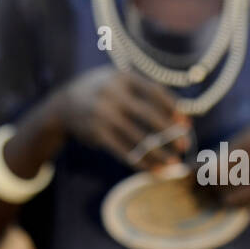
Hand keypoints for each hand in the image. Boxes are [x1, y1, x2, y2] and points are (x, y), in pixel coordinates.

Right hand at [47, 66, 190, 170]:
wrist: (63, 105)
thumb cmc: (101, 93)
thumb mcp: (118, 82)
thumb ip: (143, 92)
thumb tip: (180, 112)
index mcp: (123, 77)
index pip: (154, 91)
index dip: (173, 107)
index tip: (186, 123)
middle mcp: (113, 94)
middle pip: (149, 114)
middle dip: (170, 131)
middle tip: (185, 144)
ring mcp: (104, 114)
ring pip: (138, 138)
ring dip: (159, 154)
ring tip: (173, 164)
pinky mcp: (98, 133)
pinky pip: (124, 151)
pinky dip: (141, 162)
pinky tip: (153, 171)